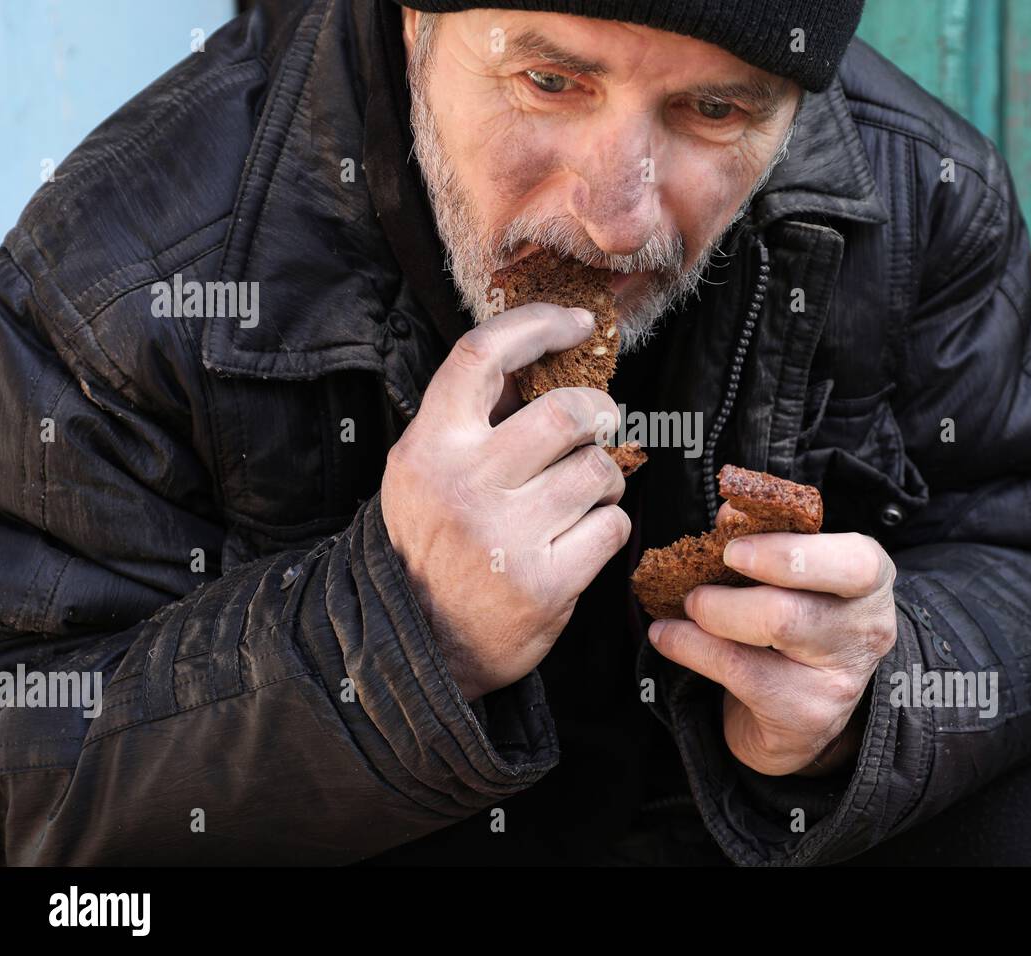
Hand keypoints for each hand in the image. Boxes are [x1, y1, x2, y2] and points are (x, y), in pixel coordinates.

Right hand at [381, 304, 629, 701]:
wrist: (419, 645)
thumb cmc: (435, 547)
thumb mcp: (427, 473)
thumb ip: (475, 419)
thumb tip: (541, 358)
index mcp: (429, 448)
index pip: (481, 355)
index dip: (537, 324)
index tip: (577, 322)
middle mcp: (463, 485)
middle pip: (566, 410)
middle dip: (600, 413)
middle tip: (600, 426)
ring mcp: (505, 536)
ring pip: (597, 469)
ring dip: (605, 478)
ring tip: (584, 495)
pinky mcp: (545, 584)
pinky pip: (611, 525)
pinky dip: (608, 525)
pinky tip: (582, 538)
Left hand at [647, 503, 897, 775]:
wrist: (802, 716)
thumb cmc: (796, 624)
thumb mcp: (792, 577)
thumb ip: (766, 539)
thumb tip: (730, 514)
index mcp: (870, 579)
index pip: (854, 562)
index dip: (787, 553)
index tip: (731, 550)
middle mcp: (866, 628)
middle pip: (793, 608)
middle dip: (730, 595)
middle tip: (695, 591)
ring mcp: (840, 679)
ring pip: (768, 636)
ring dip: (710, 618)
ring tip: (685, 608)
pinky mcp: (806, 715)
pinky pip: (738, 671)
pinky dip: (691, 648)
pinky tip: (668, 637)